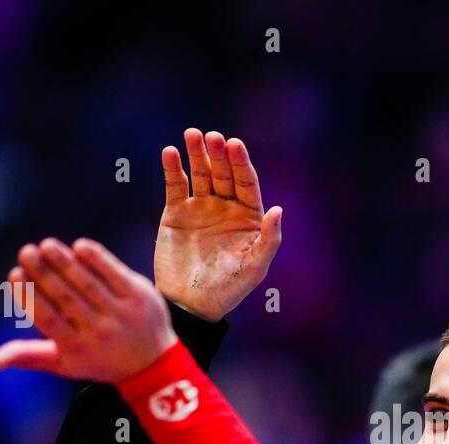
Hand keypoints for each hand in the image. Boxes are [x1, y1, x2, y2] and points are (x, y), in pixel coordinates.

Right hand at [0, 238, 177, 382]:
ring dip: (65, 262)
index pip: (48, 319)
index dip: (30, 296)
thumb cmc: (101, 360)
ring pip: (88, 284)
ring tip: (47, 245)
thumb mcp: (66, 364)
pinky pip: (114, 274)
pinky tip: (79, 246)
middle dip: (44, 272)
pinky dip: (97, 259)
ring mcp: (122, 314)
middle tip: (26, 252)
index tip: (15, 274)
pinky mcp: (140, 297)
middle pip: (66, 297)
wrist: (154, 363)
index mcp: (78, 348)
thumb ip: (30, 357)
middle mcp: (100, 332)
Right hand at [155, 129, 282, 320]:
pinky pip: (176, 185)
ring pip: (200, 173)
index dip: (241, 163)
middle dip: (218, 154)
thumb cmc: (228, 289)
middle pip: (223, 173)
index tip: (235, 144)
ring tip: (191, 135)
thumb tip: (278, 210)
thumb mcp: (254, 267)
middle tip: (212, 137)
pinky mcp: (176, 212)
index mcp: (248, 216)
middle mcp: (225, 207)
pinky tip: (170, 153)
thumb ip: (269, 240)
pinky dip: (172, 169)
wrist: (191, 303)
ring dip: (196, 153)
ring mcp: (200, 207)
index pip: (246, 182)